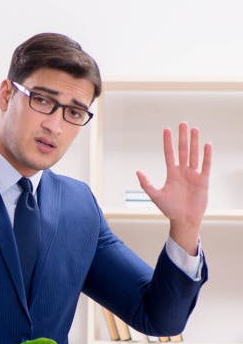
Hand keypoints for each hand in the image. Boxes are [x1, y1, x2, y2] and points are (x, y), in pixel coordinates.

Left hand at [136, 122, 210, 254]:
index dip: (168, 142)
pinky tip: (206, 145)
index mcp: (172, 174)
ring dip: (194, 142)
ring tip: (194, 129)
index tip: (167, 130)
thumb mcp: (155, 195)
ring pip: (194, 155)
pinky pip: (205, 165)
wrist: (183, 219)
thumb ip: (146, 184)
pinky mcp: (203, 180)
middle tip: (183, 123)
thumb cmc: (169, 209)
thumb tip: (137, 171)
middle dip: (182, 138)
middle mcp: (183, 171)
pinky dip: (206, 156)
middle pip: (183, 151)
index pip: (169, 154)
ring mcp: (193, 175)